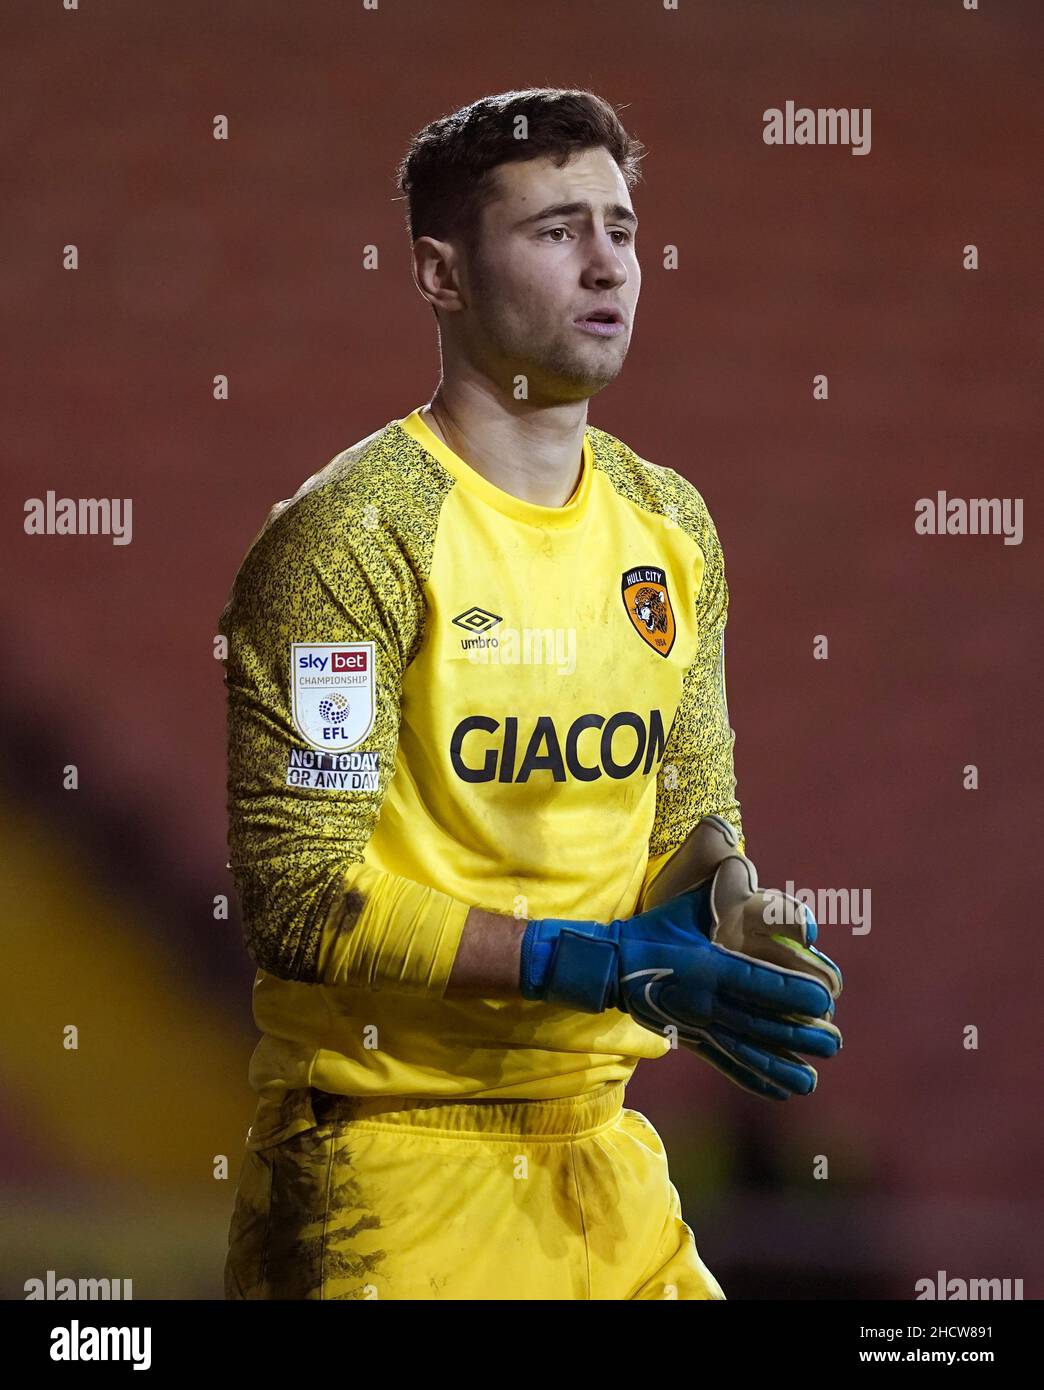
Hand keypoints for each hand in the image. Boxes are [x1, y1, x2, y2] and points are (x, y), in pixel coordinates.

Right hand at [520, 871, 841, 1100]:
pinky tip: (780, 1091)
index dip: (791, 992)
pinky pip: (726, 1063)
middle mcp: (704, 1000)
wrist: (611, 966)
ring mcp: (697, 1025)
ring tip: (811, 1081)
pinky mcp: (691, 1040)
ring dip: (781, 1066)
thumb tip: (741, 860)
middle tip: (833, 1041)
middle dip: (798, 1034)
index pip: (755, 981)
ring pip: (745, 1050)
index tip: (824, 1001)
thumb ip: (717, 888)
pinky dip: (754, 1078)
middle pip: (758, 1022)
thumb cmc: (656, 929)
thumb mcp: (686, 906)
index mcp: (706, 965)